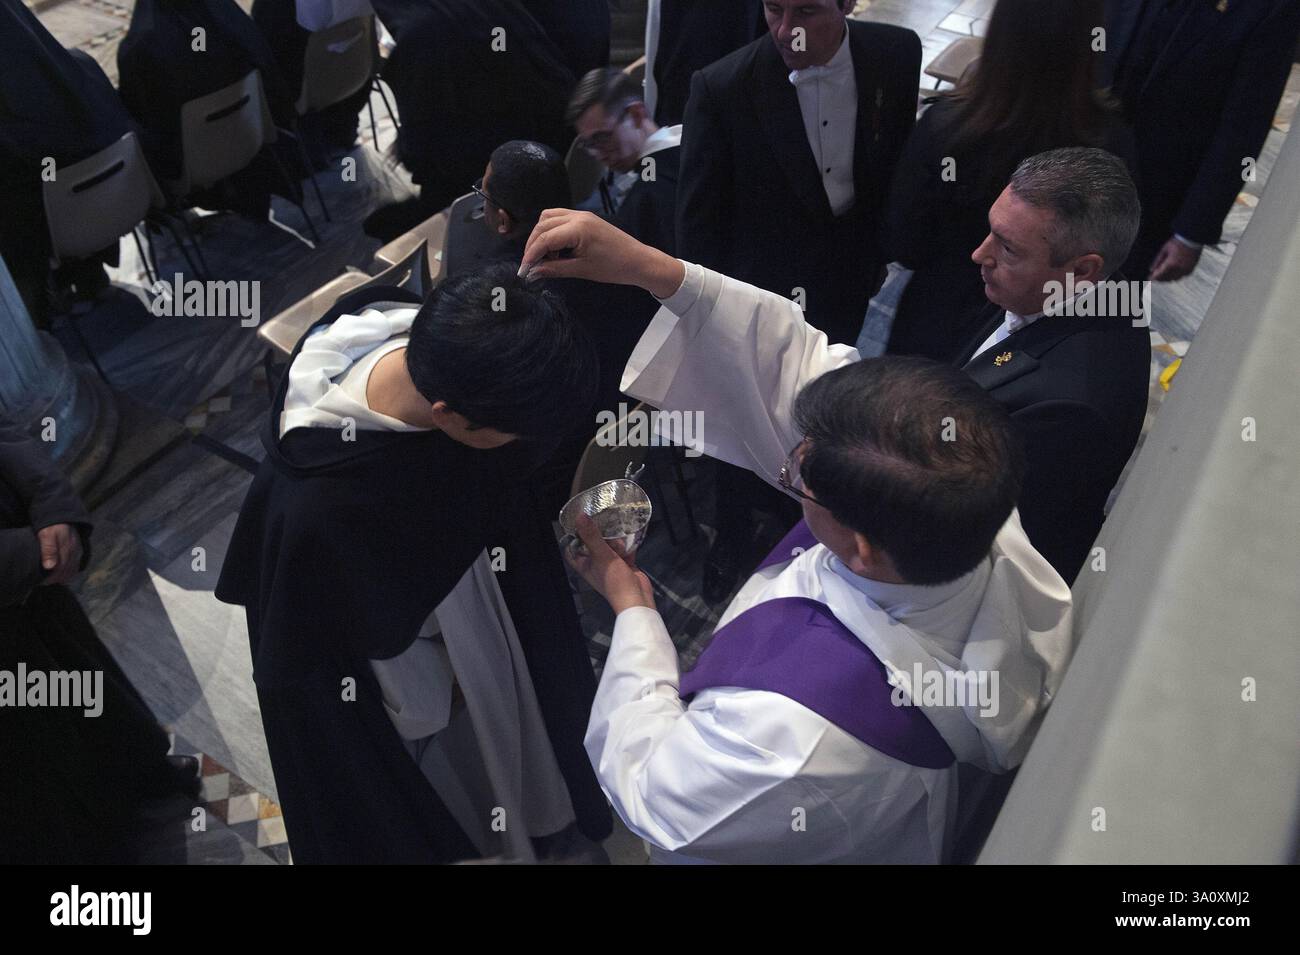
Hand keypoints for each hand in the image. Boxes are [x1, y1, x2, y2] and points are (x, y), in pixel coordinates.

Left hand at [36, 523, 81, 584]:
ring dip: (65, 576)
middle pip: (67, 569)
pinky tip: (66, 575)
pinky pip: (77, 563)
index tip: (43, 582)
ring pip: (73, 567)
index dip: (52, 577)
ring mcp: (77, 550)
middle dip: (58, 578)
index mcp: (66, 548)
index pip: (60, 568)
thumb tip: (50, 567)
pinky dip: (72, 571)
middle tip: (47, 583)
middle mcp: (74, 551)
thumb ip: (48, 550)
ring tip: (56, 581)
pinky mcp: (78, 548)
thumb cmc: (51, 525)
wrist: (61, 514)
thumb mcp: (46, 535)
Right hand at [519, 209, 685, 298]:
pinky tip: (555, 250)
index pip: (545, 238)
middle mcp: (578, 216)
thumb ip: (555, 268)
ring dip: (541, 235)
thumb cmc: (614, 267)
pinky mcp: (585, 218)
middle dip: (533, 244)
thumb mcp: (582, 270)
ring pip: (549, 217)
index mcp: (578, 228)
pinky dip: (551, 231)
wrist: (638, 261)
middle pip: (543, 224)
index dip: (530, 255)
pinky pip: (560, 218)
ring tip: (543, 257)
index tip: (523, 270)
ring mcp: (582, 214)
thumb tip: (533, 272)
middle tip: (529, 265)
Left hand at [564, 513, 655, 614]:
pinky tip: (630, 542)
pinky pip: (623, 550)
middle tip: (602, 523)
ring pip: (609, 546)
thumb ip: (591, 536)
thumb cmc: (615, 582)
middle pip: (592, 544)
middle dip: (599, 535)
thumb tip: (580, 518)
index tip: (578, 523)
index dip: (572, 536)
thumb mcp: (601, 555)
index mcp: (584, 564)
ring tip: (619, 539)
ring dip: (615, 541)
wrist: (636, 597)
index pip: (572, 548)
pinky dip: (627, 547)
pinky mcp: (624, 565)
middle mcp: (595, 564)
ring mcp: (610, 565)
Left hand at [1148, 237, 1201, 281]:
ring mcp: (1186, 270)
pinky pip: (1181, 276)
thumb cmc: (1177, 242)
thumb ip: (1157, 260)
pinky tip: (1172, 274)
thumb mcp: (1164, 249)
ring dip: (1168, 279)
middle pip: (1166, 278)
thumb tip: (1151, 270)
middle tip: (1155, 277)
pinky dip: (1176, 276)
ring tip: (1163, 276)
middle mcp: (1179, 269)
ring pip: (1174, 279)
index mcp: (1171, 263)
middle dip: (1160, 279)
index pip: (1159, 274)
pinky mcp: (1191, 269)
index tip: (1149, 278)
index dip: (1153, 277)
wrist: (1192, 238)